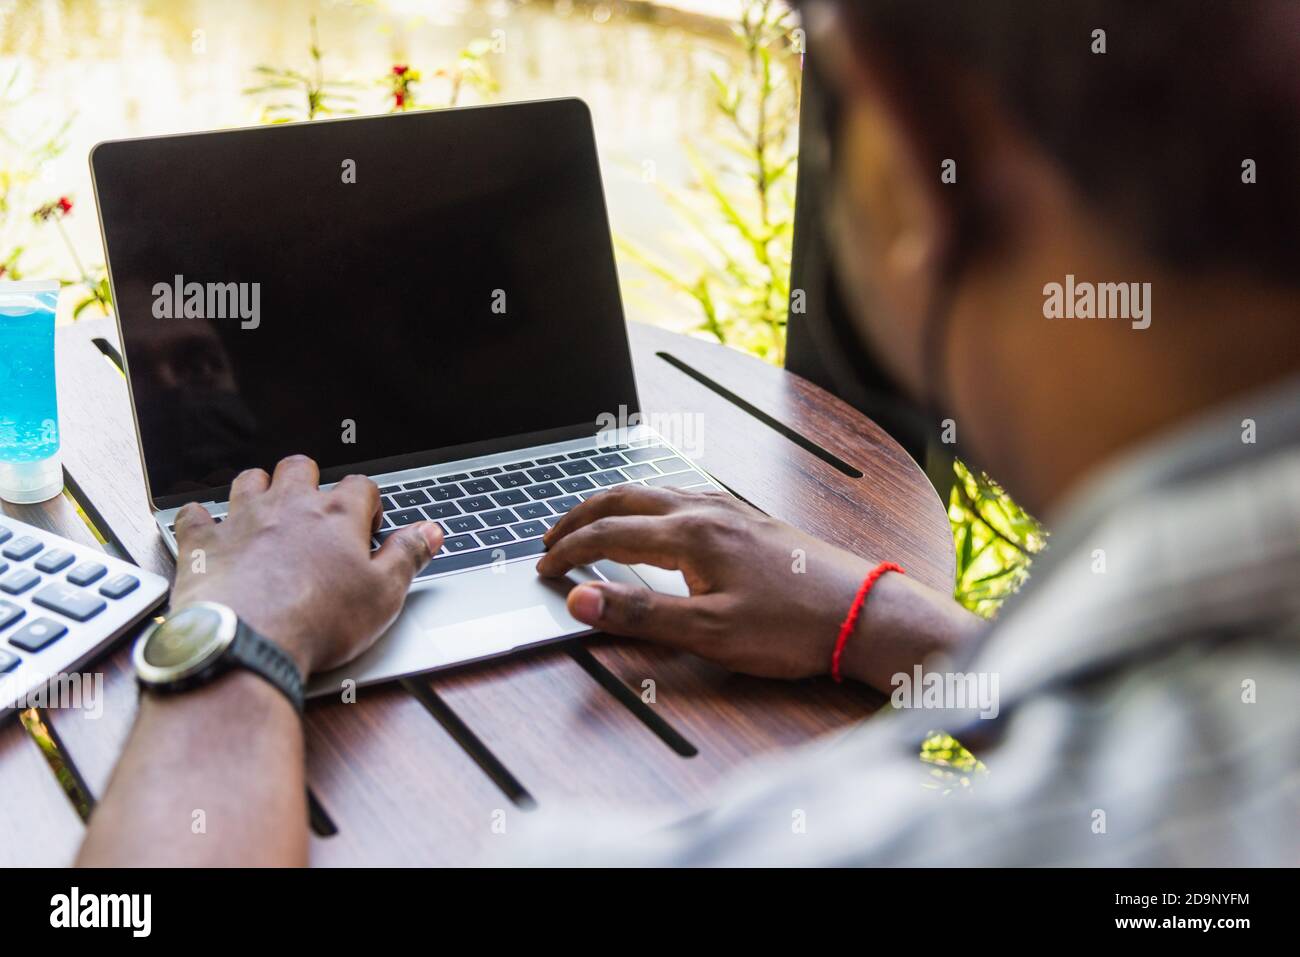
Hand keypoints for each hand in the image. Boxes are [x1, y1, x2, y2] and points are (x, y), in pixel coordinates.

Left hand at [169, 455, 442, 675]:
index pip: (360, 486)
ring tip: (267, 511)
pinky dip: (202, 518)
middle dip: (309, 481)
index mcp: (336, 517)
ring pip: (250, 479)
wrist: (248, 643)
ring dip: (259, 489)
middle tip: (315, 510)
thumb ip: (408, 555)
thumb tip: (429, 531)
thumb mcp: (384, 595)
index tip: (366, 525)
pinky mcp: (203, 543)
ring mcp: (242, 520)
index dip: (366, 503)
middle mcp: (288, 506)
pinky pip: (196, 515)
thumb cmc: (318, 621)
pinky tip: (207, 527)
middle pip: (300, 468)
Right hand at [536, 485, 878, 679]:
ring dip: (612, 507)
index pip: (608, 534)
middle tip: (549, 540)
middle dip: (579, 516)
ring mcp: (729, 509)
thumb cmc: (792, 627)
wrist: (863, 612)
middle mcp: (706, 510)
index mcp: (689, 534)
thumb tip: (578, 600)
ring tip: (589, 526)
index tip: (543, 569)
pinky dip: (646, 506)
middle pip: (623, 499)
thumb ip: (638, 615)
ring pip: (652, 493)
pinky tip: (652, 525)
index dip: (568, 552)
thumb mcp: (708, 633)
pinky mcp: (746, 519)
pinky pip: (680, 496)